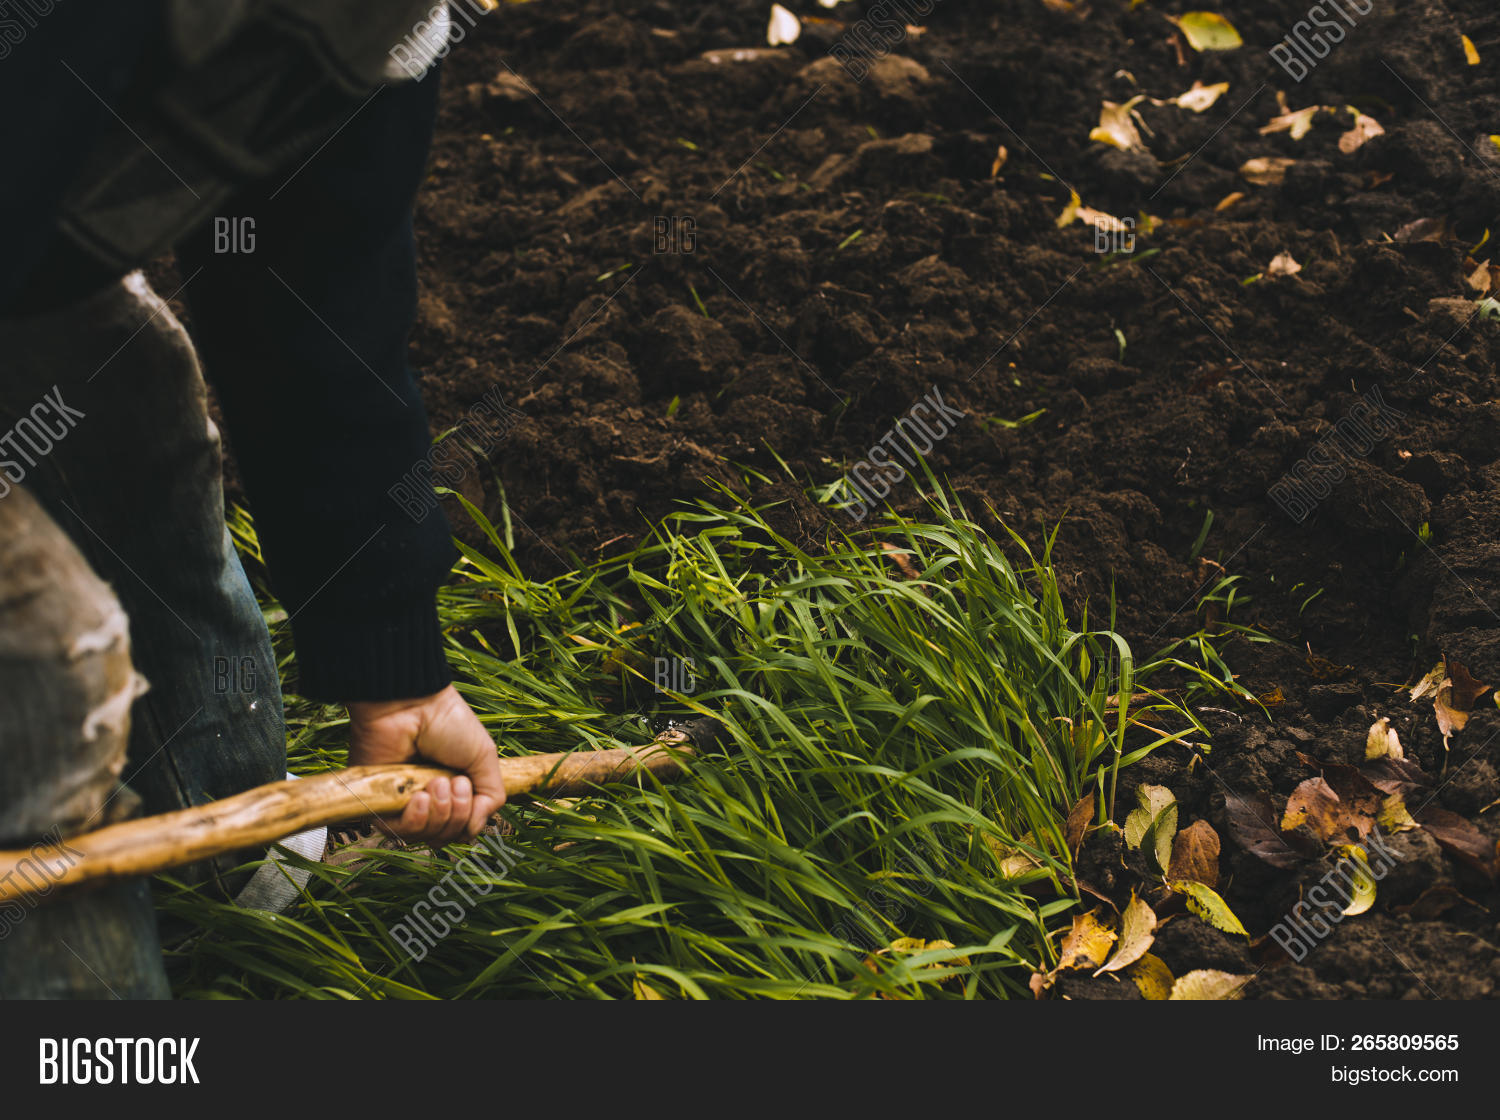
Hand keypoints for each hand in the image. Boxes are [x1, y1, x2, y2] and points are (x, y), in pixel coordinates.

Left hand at [345, 685, 505, 846]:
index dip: (469, 818)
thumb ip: (491, 797)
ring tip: (437, 782)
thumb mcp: (484, 758)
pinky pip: (398, 832)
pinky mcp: (379, 804)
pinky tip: (420, 797)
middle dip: (457, 814)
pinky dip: (415, 819)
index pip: (463, 827)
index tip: (467, 786)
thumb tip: (476, 828)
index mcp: (453, 789)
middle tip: (454, 781)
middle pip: (446, 836)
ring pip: (424, 837)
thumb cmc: (448, 724)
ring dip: (439, 814)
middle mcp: (429, 800)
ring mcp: (403, 803)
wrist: (412, 706)